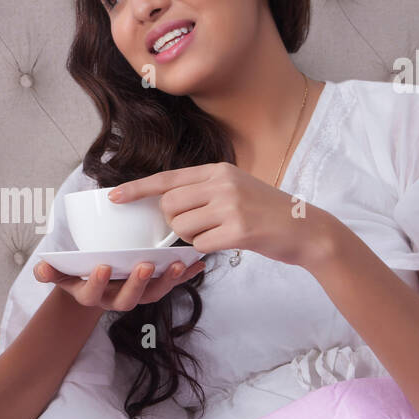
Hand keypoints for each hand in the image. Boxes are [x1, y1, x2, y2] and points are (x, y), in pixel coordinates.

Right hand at [34, 257, 205, 310]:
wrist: (96, 283)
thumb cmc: (78, 273)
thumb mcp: (62, 274)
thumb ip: (52, 271)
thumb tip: (40, 269)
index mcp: (93, 296)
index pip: (93, 294)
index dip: (98, 283)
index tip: (102, 267)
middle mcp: (116, 299)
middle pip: (129, 298)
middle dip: (137, 284)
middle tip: (144, 266)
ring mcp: (137, 295)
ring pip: (154, 293)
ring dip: (168, 280)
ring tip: (178, 264)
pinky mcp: (154, 287)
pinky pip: (170, 283)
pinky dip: (185, 275)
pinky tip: (198, 264)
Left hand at [108, 162, 333, 268]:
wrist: (305, 229)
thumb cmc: (266, 212)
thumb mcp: (235, 187)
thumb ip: (204, 190)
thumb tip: (166, 204)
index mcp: (218, 170)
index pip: (167, 178)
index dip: (137, 188)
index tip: (113, 197)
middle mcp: (221, 183)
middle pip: (169, 206)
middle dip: (173, 222)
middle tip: (196, 227)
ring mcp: (230, 206)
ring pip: (181, 227)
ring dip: (192, 237)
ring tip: (217, 233)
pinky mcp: (237, 230)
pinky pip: (200, 245)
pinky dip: (207, 249)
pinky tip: (227, 242)